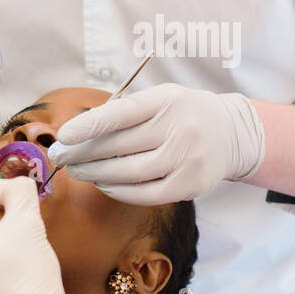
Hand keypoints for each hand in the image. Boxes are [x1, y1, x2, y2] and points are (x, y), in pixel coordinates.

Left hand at [46, 83, 264, 203]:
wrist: (232, 133)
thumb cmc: (184, 114)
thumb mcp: (161, 98)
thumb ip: (126, 112)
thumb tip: (80, 134)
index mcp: (166, 100)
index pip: (122, 112)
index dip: (90, 124)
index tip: (64, 135)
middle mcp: (179, 128)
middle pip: (120, 147)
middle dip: (83, 154)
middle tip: (62, 157)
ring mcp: (187, 158)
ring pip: (130, 174)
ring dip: (97, 175)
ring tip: (79, 171)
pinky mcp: (190, 184)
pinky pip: (146, 194)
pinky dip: (119, 192)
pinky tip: (105, 185)